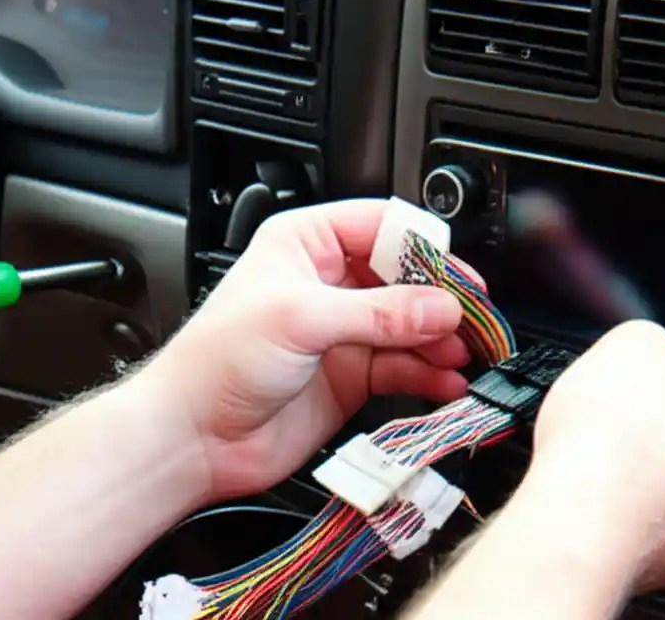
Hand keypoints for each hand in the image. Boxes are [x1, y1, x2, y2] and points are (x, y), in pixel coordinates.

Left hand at [136, 199, 470, 502]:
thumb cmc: (216, 363)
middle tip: (472, 318)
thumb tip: (440, 307)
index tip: (457, 274)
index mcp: (307, 244)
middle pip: (407, 277)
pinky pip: (404, 368)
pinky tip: (446, 382)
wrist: (192, 438)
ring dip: (441, 339)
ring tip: (465, 353)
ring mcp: (343, 331)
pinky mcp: (352, 376)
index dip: (424, 247)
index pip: (383, 227)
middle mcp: (329, 282)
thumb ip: (378, 312)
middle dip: (442, 298)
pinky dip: (430, 375)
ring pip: (411, 325)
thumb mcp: (300, 318)